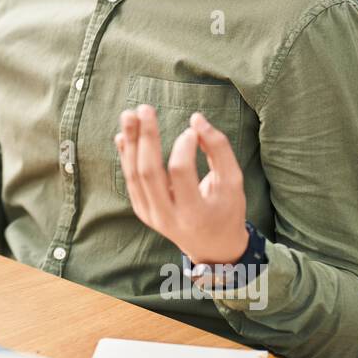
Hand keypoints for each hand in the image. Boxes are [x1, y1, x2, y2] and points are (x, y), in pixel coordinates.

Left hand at [115, 105, 247, 265]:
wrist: (212, 248)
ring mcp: (150, 216)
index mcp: (194, 213)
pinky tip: (124, 136)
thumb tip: (196, 119)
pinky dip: (126, 157)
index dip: (184, 146)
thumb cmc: (227, 210)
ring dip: (130, 143)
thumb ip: (219, 149)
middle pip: (148, 172)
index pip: (180, 173)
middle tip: (145, 109)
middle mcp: (167, 217)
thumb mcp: (233, 182)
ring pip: (134, 175)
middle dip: (146, 137)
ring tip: (129, 115)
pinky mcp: (142, 211)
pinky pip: (130, 181)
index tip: (191, 130)